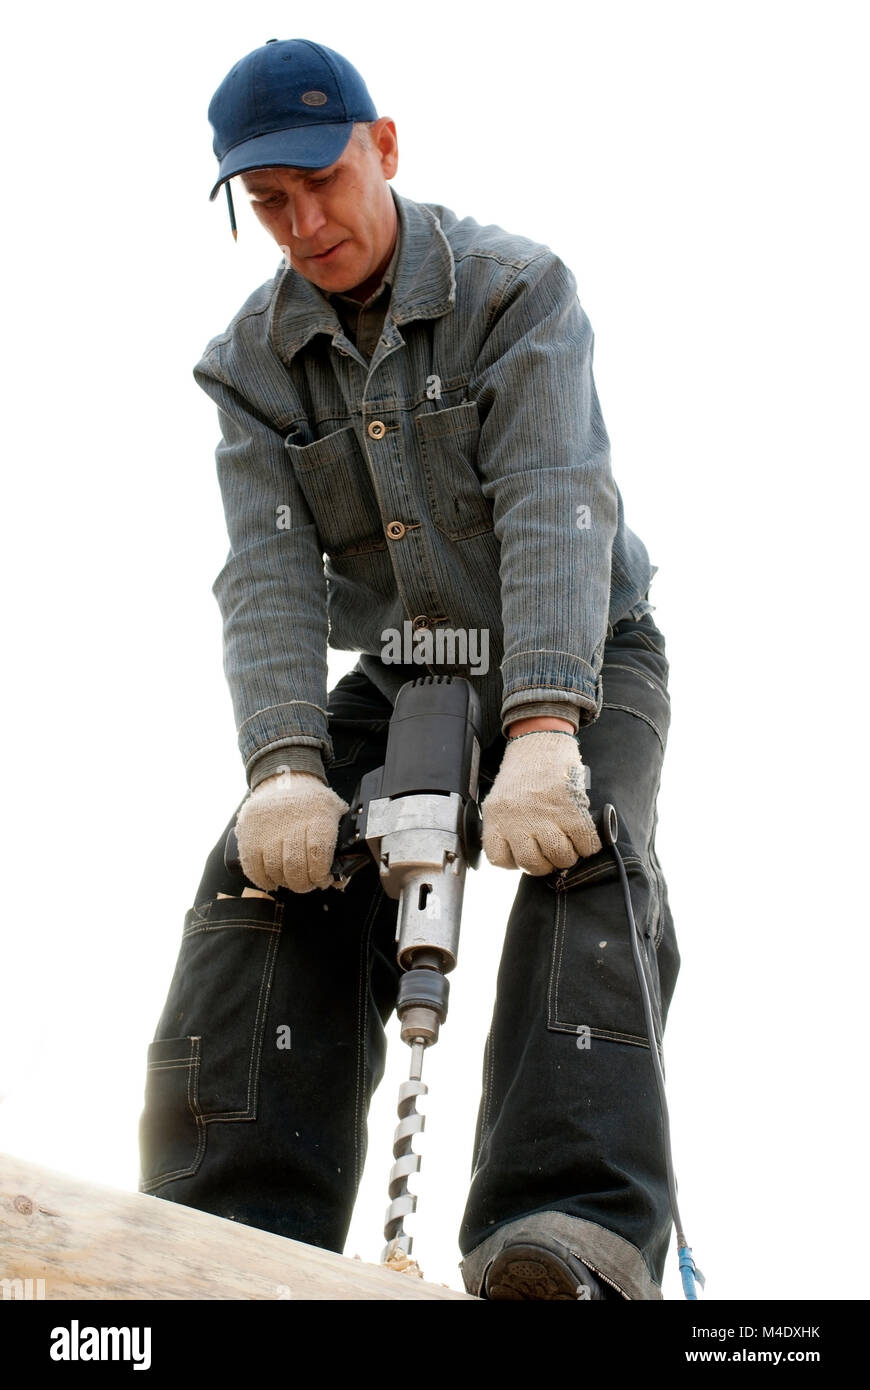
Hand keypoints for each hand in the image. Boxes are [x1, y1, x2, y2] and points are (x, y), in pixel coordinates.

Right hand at [235, 771, 348, 892]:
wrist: (283, 778)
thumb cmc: (311, 800)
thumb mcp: (333, 809)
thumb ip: (340, 839)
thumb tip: (339, 878)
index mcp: (318, 815)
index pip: (318, 854)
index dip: (320, 874)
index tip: (322, 880)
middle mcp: (291, 821)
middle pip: (296, 866)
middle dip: (303, 883)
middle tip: (307, 883)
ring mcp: (267, 828)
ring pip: (275, 869)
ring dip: (285, 881)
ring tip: (291, 879)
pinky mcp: (249, 833)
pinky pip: (253, 867)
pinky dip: (263, 879)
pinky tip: (272, 879)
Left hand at [482, 731, 601, 874]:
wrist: (538, 741)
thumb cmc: (522, 773)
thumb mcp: (500, 801)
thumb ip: (505, 828)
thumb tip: (522, 856)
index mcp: (496, 818)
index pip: (499, 859)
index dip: (515, 862)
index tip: (525, 855)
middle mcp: (518, 820)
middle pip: (533, 864)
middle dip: (546, 865)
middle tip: (551, 855)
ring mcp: (545, 815)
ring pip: (560, 857)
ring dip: (568, 856)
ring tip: (569, 846)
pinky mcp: (571, 808)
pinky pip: (585, 842)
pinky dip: (588, 845)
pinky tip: (584, 837)